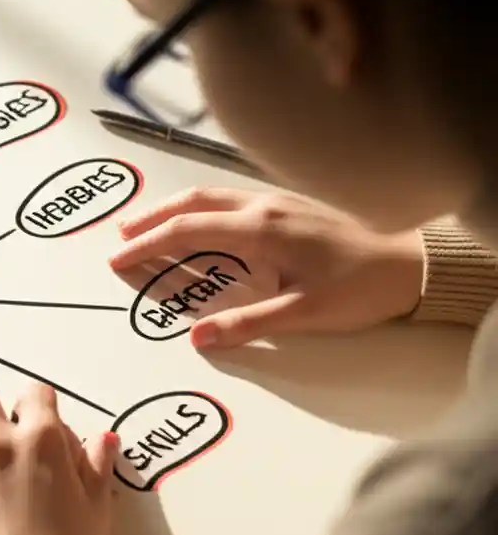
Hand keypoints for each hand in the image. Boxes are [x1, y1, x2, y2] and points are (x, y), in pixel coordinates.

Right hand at [109, 188, 424, 349]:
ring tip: (147, 226)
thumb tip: (197, 339)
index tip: (117, 258)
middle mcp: (263, 206)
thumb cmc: (362, 288)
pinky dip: (200, 207)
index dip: (147, 244)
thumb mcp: (305, 314)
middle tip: (120, 237)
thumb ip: (247, 324)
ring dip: (173, 208)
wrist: (417, 263)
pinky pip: (230, 197)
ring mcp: (277, 200)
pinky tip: (200, 220)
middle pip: (192, 202)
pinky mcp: (291, 204)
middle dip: (150, 218)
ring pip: (211, 195)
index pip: (187, 230)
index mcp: (260, 230)